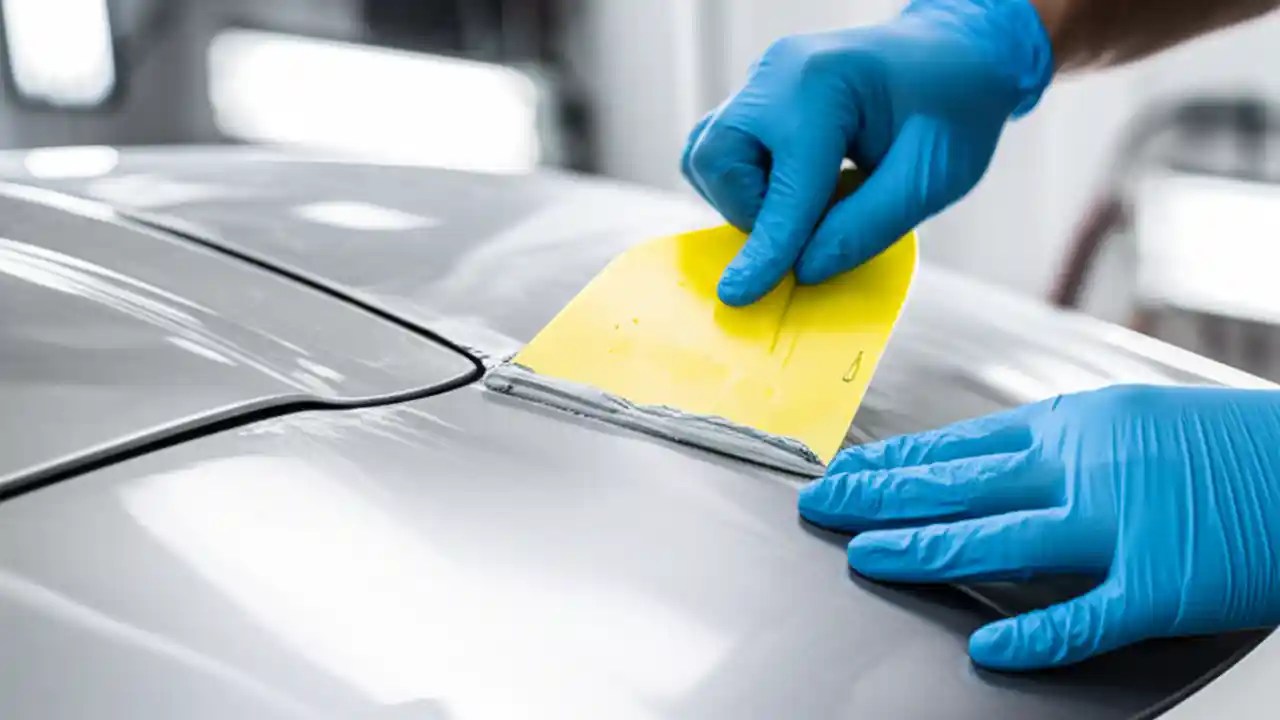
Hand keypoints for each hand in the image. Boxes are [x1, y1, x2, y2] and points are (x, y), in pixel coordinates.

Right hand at [682, 0, 1053, 305]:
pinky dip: (745, 183)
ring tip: (805, 203)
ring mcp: (762, 79)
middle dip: (753, 212)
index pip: (784, 185)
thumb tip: (802, 271)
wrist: (959, 52)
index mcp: (825, 83)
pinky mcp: (756, 95)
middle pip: (718, 161)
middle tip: (810, 226)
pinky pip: (720, 149)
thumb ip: (866, 227)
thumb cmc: (957, 107)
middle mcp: (778, 73)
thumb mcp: (931, 176)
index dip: (768, 248)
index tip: (739, 295)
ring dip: (746, 199)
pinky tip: (791, 187)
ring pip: (708, 157)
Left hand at [798, 385, 1279, 670]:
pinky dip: (1032, 635)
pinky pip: (1082, 617)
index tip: (847, 470)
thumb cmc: (1231, 443)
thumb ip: (1060, 446)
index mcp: (1079, 424)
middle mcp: (1088, 466)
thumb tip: (989, 467)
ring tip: (865, 556)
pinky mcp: (1161, 586)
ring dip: (924, 549)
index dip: (896, 463)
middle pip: (960, 485)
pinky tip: (983, 646)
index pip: (961, 445)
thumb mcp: (1132, 419)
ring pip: (998, 540)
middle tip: (822, 505)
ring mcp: (1122, 525)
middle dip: (881, 497)